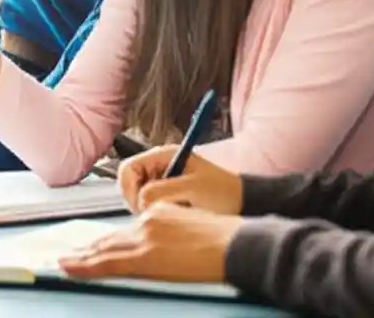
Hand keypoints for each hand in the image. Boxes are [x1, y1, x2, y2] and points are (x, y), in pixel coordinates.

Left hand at [58, 202, 241, 282]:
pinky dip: (85, 265)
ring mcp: (144, 237)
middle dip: (89, 248)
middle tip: (68, 254)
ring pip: (105, 249)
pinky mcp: (145, 255)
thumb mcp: (194, 226)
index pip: (127, 229)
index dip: (107, 239)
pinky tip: (70, 267)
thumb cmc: (226, 239)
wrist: (236, 244)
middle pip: (112, 238)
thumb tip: (163, 249)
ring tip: (64, 262)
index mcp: (160, 210)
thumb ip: (172, 232)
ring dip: (82, 257)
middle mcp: (148, 219)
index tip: (92, 246)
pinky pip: (108, 262)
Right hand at [118, 145, 242, 214]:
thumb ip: (160, 192)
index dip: (129, 188)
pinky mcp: (168, 195)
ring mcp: (164, 180)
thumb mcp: (190, 190)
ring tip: (164, 217)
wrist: (245, 204)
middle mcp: (161, 165)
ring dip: (145, 208)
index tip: (139, 207)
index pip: (128, 168)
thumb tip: (140, 201)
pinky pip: (149, 204)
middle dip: (136, 201)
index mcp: (164, 155)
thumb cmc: (224, 193)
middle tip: (150, 216)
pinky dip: (154, 213)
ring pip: (138, 195)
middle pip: (130, 183)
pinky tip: (169, 219)